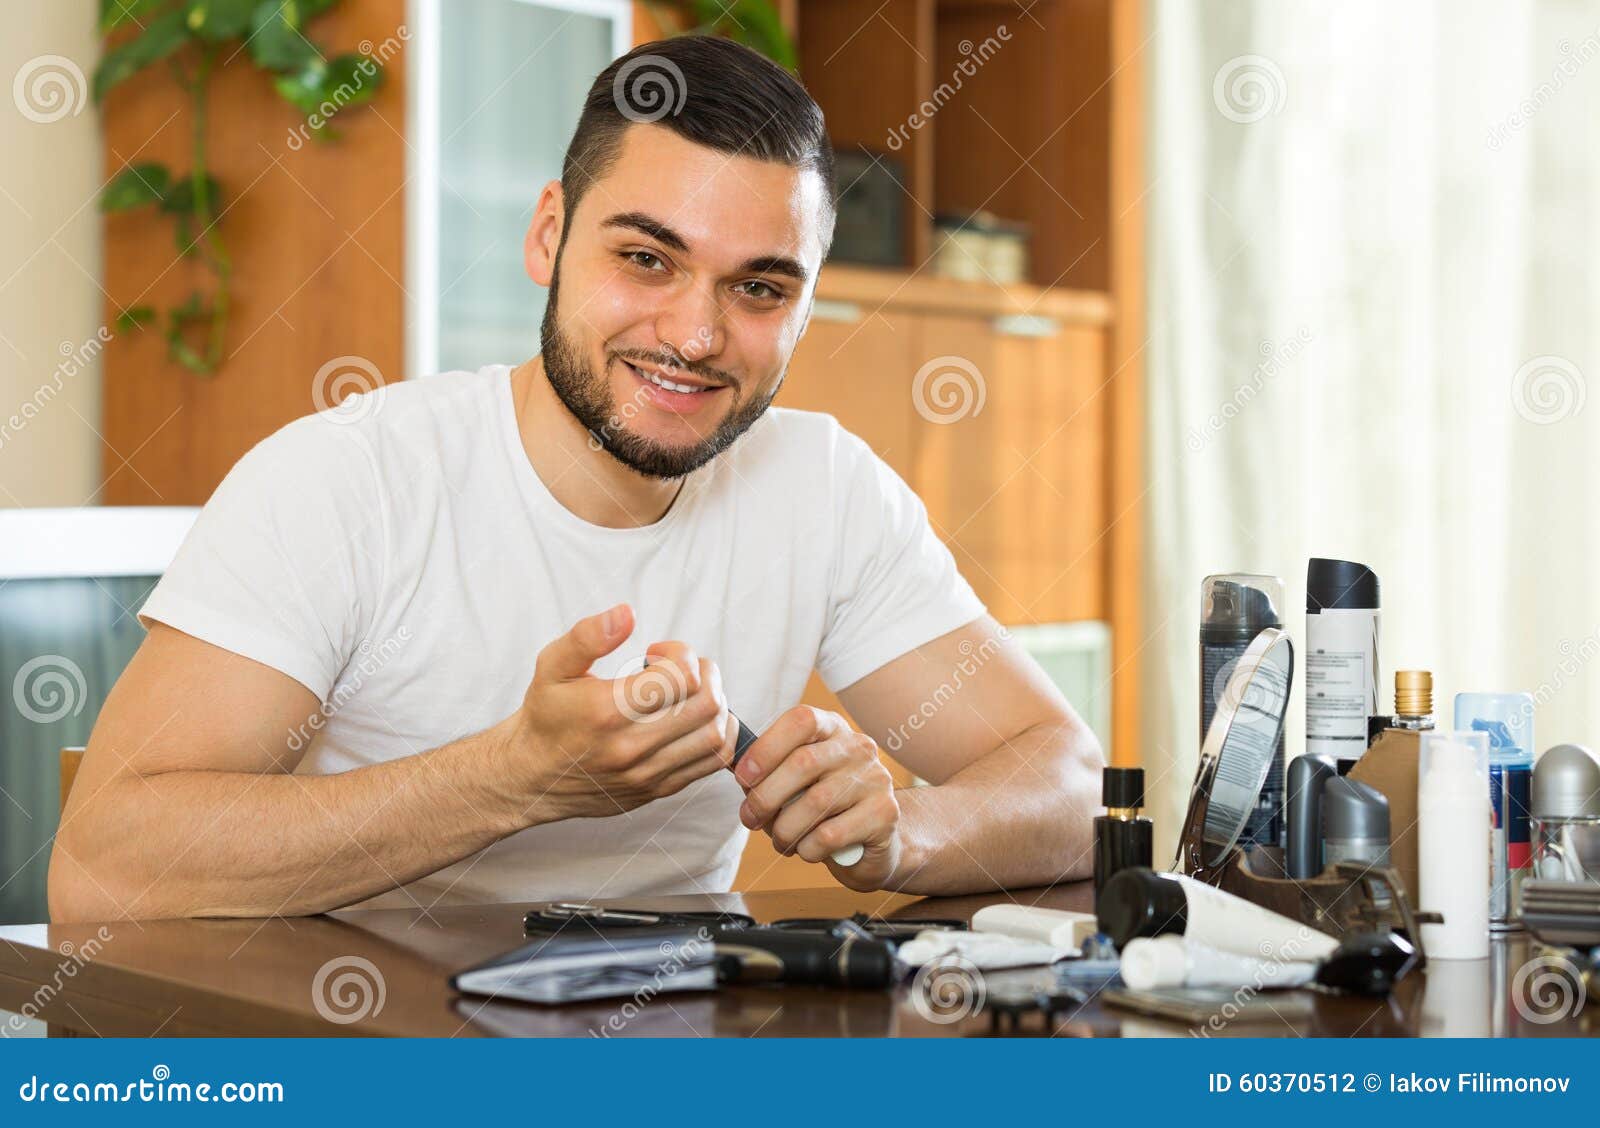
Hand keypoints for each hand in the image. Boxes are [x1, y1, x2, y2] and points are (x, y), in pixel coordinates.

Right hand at [503, 603, 736, 821]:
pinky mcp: (658, 790)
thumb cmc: (546, 716)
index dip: (680, 653)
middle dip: (705, 674)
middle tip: (682, 669)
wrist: (531, 777)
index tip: (657, 652)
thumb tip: (626, 614)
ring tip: (690, 693)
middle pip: (706, 704)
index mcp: (607, 711)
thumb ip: (588, 636)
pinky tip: (695, 720)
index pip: (682, 677)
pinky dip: (717, 735)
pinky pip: (710, 764)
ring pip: (715, 736)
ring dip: (715, 704)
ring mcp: (647, 773)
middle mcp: (631, 747)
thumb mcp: (552, 666)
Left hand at [734, 706, 900, 889]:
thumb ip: (771, 773)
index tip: (743, 777)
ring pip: (815, 802)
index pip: (801, 720)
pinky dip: (808, 848)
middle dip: (766, 796)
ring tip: (781, 841)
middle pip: (803, 762)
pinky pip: (830, 834)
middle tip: (750, 818)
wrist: (873, 843)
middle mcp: (858, 748)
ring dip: (785, 829)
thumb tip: (741, 774)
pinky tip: (809, 850)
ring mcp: (876, 779)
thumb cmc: (825, 810)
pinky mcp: (885, 814)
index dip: (766, 747)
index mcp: (833, 729)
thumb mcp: (797, 783)